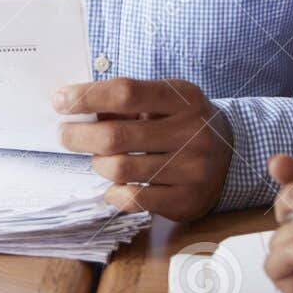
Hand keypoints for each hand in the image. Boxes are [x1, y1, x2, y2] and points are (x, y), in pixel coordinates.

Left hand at [53, 77, 233, 220]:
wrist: (232, 156)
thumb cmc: (183, 122)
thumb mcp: (164, 100)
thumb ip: (127, 103)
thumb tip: (77, 108)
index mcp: (183, 97)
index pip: (126, 92)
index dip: (88, 96)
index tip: (60, 100)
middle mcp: (192, 131)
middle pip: (117, 135)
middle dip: (79, 135)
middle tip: (64, 134)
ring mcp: (192, 168)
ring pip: (120, 169)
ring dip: (98, 164)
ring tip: (98, 159)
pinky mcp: (187, 200)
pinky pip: (134, 199)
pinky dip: (114, 192)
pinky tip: (114, 185)